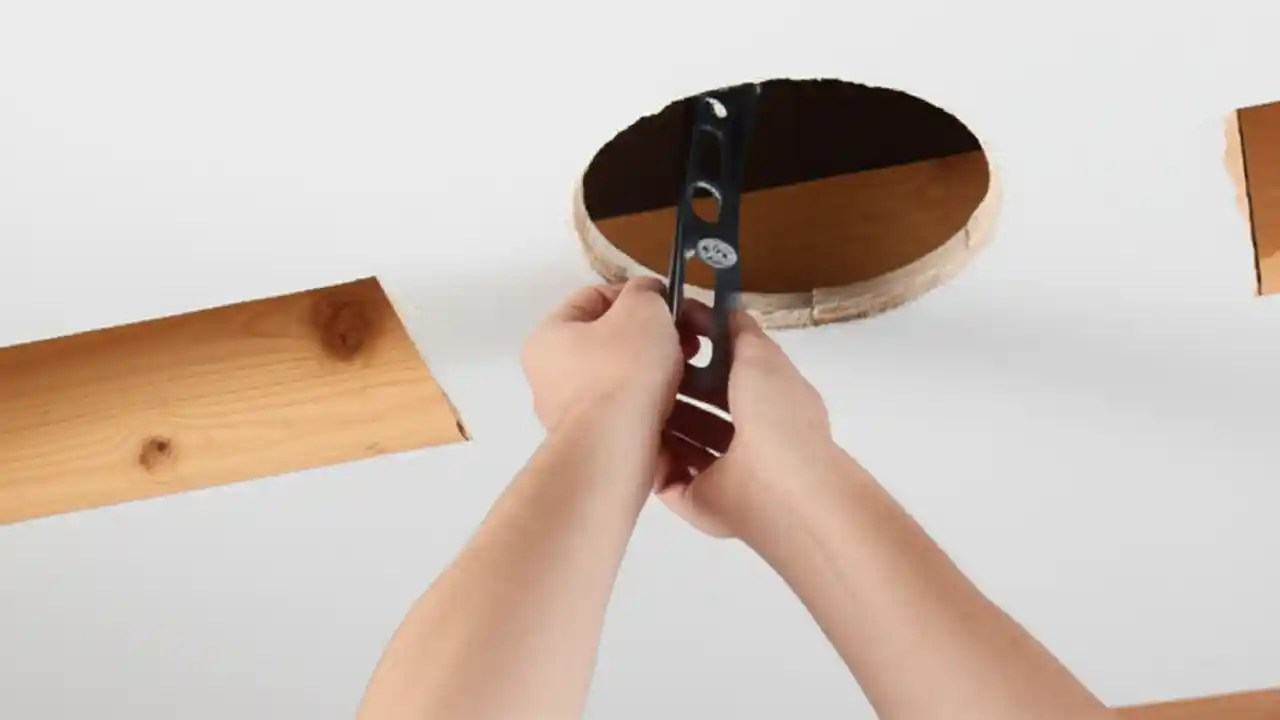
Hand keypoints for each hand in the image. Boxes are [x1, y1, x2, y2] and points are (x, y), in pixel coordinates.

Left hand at [521, 278, 686, 432]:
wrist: (616, 448)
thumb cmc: (624, 369)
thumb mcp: (642, 309)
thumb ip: (645, 291)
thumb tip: (648, 295)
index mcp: (549, 337)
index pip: (593, 298)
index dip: (636, 294)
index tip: (671, 304)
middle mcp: (550, 377)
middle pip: (611, 341)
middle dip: (655, 336)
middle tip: (690, 339)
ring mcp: (571, 415)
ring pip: (624, 379)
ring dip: (660, 370)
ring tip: (694, 372)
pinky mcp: (595, 443)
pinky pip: (630, 412)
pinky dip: (656, 404)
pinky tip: (683, 403)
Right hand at [656, 307, 836, 537]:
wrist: (777, 486)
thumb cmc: (773, 414)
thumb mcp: (761, 356)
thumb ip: (741, 331)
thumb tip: (725, 307)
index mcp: (766, 404)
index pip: (727, 375)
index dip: (699, 353)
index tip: (667, 333)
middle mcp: (746, 439)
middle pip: (700, 408)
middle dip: (674, 386)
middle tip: (641, 366)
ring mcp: (721, 472)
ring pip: (680, 440)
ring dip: (659, 420)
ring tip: (631, 397)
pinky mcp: (696, 498)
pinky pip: (665, 473)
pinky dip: (651, 455)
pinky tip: (633, 432)